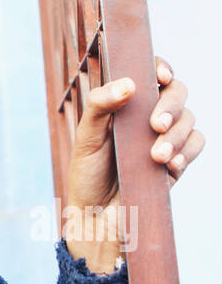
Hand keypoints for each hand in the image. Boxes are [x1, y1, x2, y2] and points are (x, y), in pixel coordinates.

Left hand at [63, 58, 204, 273]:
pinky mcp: (176, 161)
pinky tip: (169, 164)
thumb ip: (101, 106)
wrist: (96, 217)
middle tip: (155, 124)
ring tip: (155, 156)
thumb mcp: (87, 136)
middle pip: (176, 92)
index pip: (150, 73)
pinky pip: (196, 144)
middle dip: (171, 105)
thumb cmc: (88, 172)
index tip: (160, 76)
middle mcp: (148, 115)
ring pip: (189, 118)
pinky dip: (188, 151)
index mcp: (125, 102)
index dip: (160, 67)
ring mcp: (165, 137)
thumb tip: (128, 84)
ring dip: (177, 134)